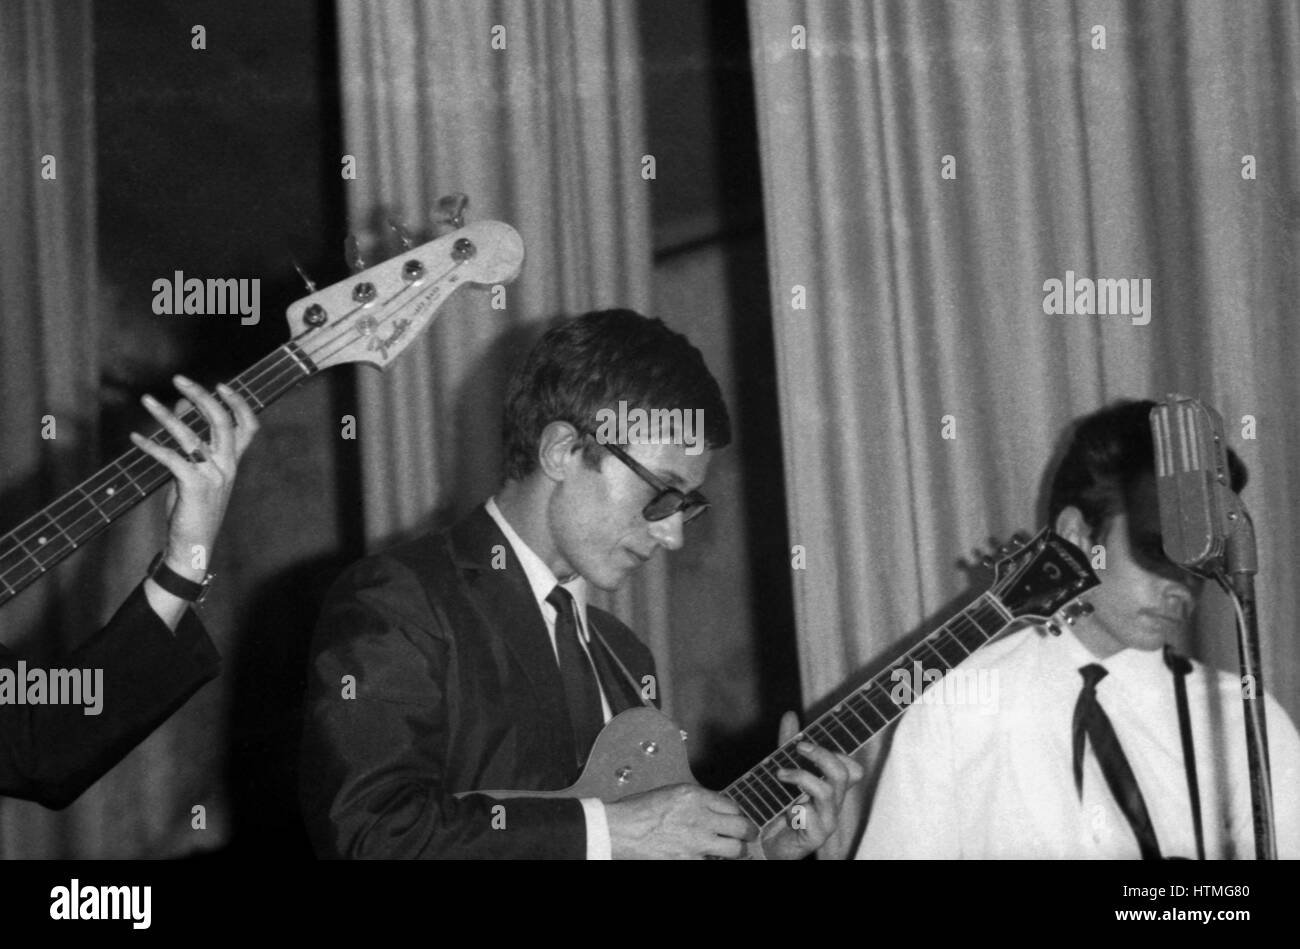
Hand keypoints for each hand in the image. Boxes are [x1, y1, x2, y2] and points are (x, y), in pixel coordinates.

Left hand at [130, 375, 258, 582]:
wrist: (193, 546)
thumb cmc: (193, 509)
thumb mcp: (197, 474)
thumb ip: (193, 445)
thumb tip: (180, 411)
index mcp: (233, 462)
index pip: (248, 426)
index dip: (239, 403)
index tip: (220, 384)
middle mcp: (227, 466)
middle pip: (221, 421)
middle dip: (200, 396)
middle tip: (179, 379)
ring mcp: (213, 476)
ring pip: (191, 436)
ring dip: (166, 415)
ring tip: (147, 400)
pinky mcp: (194, 487)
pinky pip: (171, 458)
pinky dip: (150, 446)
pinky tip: (135, 438)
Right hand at [606, 783, 756, 858]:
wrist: (620, 829)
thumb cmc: (638, 810)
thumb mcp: (670, 793)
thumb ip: (695, 801)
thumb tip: (713, 810)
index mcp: (695, 795)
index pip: (732, 805)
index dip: (737, 814)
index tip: (737, 819)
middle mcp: (701, 816)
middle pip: (742, 826)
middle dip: (749, 832)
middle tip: (749, 836)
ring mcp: (697, 841)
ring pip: (735, 849)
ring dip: (737, 851)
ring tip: (736, 851)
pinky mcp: (689, 860)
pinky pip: (713, 863)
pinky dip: (714, 860)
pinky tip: (711, 858)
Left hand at [760, 711, 864, 859]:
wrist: (764, 842)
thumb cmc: (778, 805)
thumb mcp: (783, 770)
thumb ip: (787, 744)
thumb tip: (790, 714)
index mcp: (832, 787)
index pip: (852, 768)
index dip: (840, 753)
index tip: (809, 741)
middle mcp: (834, 803)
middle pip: (845, 774)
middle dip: (822, 755)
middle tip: (798, 747)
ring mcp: (827, 821)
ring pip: (829, 792)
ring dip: (802, 777)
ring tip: (780, 774)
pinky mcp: (815, 837)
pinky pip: (810, 816)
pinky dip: (796, 807)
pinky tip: (784, 808)